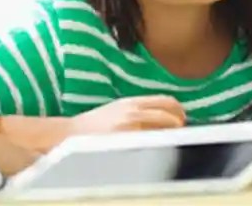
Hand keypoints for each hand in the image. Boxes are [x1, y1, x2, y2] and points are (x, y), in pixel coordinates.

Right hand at [69, 95, 186, 136]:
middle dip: (179, 123)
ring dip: (170, 136)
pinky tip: (154, 150)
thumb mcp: (119, 108)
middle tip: (180, 132)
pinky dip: (155, 146)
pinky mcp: (123, 141)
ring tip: (170, 142)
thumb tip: (165, 114)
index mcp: (132, 102)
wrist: (70, 134)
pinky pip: (147, 144)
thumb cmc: (95, 124)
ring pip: (161, 130)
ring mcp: (128, 127)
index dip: (179, 110)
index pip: (166, 101)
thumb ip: (140, 109)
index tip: (181, 119)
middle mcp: (132, 112)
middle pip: (168, 115)